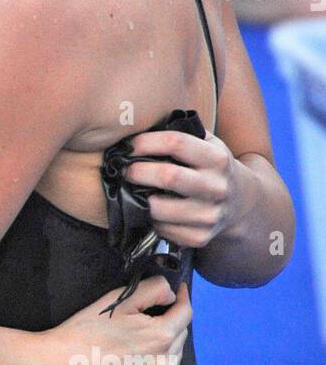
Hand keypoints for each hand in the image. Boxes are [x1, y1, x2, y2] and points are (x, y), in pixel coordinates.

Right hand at [41, 276, 191, 364]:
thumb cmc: (84, 333)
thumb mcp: (118, 301)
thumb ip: (153, 290)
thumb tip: (171, 295)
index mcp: (161, 337)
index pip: (185, 313)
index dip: (182, 298)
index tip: (178, 292)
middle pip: (179, 337)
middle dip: (170, 323)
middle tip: (150, 316)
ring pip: (171, 362)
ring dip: (165, 349)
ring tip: (141, 341)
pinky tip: (135, 364)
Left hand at [126, 127, 240, 247]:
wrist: (241, 203)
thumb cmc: (211, 167)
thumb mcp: (208, 144)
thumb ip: (181, 133)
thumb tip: (137, 127)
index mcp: (217, 159)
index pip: (176, 143)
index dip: (146, 142)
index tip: (129, 145)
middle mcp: (216, 187)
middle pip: (168, 176)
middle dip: (137, 171)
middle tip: (123, 170)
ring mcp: (209, 215)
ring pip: (159, 209)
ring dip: (138, 199)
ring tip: (132, 190)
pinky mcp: (200, 237)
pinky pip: (162, 229)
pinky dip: (150, 219)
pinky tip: (151, 209)